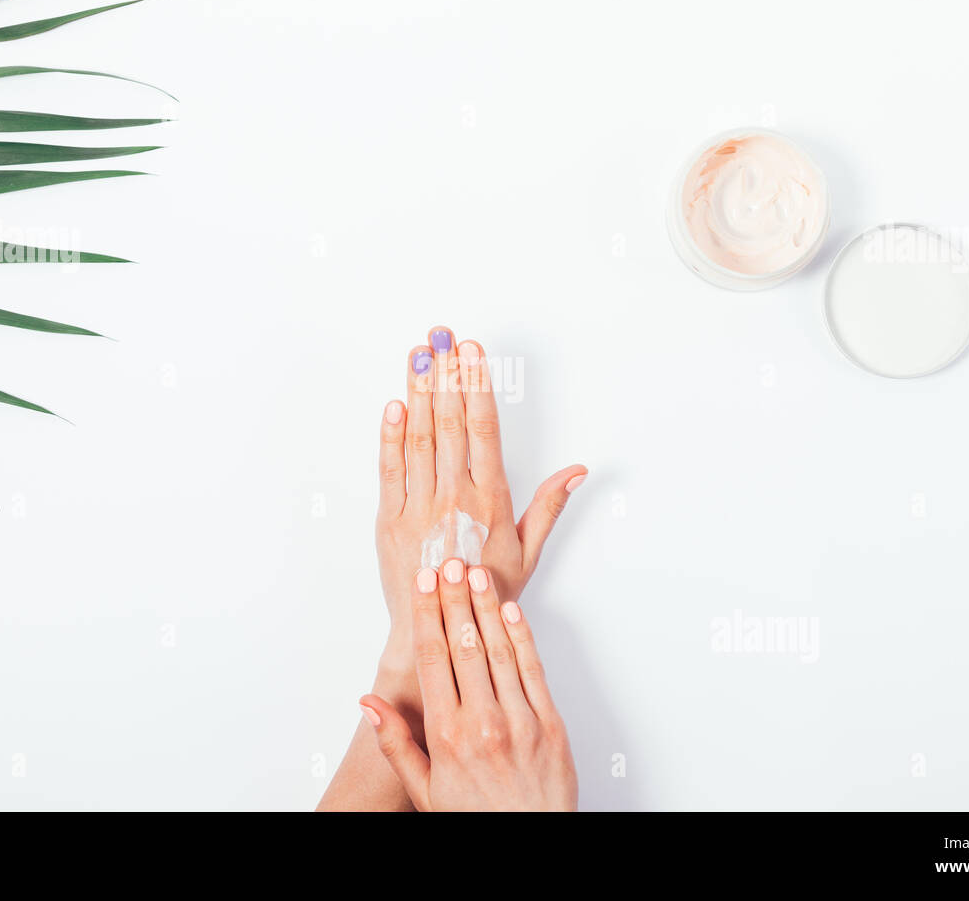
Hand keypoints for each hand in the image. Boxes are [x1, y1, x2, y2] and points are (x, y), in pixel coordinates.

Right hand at [360, 559, 577, 811]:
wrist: (530, 847)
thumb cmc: (475, 819)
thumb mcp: (424, 790)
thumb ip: (396, 743)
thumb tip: (367, 703)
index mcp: (446, 736)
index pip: (433, 660)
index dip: (428, 616)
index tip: (424, 584)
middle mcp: (483, 723)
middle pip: (465, 645)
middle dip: (455, 599)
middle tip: (448, 562)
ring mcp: (520, 722)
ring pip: (499, 651)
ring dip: (487, 607)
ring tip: (475, 573)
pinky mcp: (551, 725)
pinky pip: (533, 671)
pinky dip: (522, 637)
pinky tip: (511, 611)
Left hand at [375, 326, 585, 668]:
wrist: (437, 630)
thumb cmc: (484, 591)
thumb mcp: (528, 552)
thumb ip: (549, 506)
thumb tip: (578, 470)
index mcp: (491, 501)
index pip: (484, 432)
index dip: (477, 389)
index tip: (474, 355)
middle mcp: (455, 498)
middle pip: (451, 424)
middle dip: (447, 376)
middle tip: (444, 338)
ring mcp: (420, 507)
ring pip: (421, 438)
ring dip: (419, 392)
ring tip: (421, 355)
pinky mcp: (390, 519)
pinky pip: (391, 469)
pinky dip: (391, 435)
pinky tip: (395, 403)